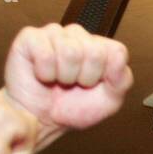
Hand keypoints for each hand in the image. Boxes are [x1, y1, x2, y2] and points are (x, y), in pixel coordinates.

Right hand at [2, 23, 132, 150]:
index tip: (95, 85)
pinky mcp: (30, 37)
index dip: (107, 75)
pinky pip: (45, 54)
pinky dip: (46, 74)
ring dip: (65, 76)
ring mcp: (54, 33)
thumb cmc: (74, 108)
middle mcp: (78, 35)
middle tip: (74, 85)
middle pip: (95, 52)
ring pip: (70, 52)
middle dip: (85, 78)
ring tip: (59, 80)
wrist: (43, 120)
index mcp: (99, 47)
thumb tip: (119, 58)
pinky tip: (43, 75)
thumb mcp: (109, 101)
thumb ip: (122, 79)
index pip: (116, 51)